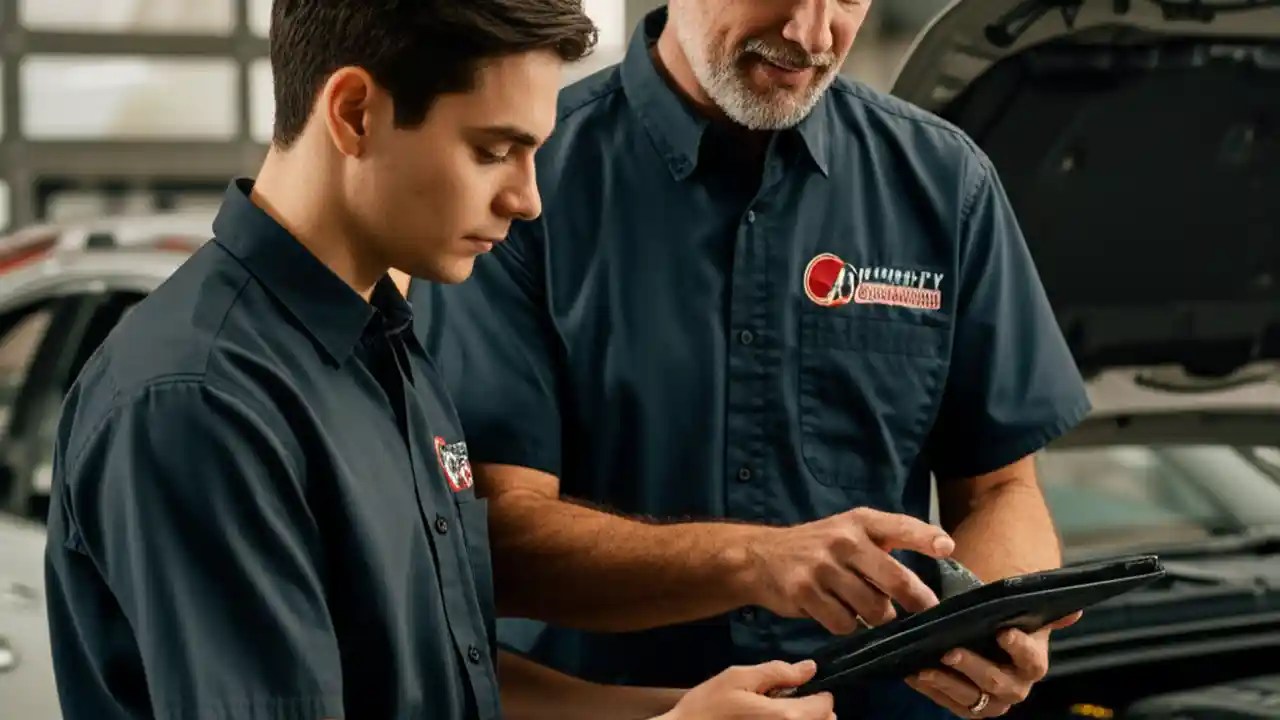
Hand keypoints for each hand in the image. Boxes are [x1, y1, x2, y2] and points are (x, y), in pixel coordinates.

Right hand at [662, 661, 835, 719]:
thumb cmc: (707, 707)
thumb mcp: (738, 678)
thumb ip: (777, 672)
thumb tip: (810, 668)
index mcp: (786, 717)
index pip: (826, 705)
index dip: (816, 693)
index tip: (797, 689)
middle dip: (814, 711)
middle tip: (785, 703)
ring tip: (774, 716)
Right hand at [742, 507, 954, 633]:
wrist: (761, 557)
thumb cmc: (818, 546)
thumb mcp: (849, 531)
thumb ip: (884, 545)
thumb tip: (928, 575)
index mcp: (859, 522)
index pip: (900, 526)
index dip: (925, 538)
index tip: (948, 548)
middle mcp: (843, 541)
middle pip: (894, 579)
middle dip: (916, 601)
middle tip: (925, 612)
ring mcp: (822, 567)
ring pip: (872, 609)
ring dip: (876, 617)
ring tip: (866, 609)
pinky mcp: (805, 592)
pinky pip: (844, 623)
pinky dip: (847, 625)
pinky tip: (838, 613)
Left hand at [906, 612, 1081, 716]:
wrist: (989, 639)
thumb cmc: (1004, 621)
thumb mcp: (1021, 612)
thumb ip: (1043, 611)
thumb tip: (1074, 610)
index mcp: (1033, 662)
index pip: (1031, 659)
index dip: (1019, 647)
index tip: (1003, 632)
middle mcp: (1015, 687)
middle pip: (997, 682)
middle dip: (972, 667)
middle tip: (949, 652)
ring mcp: (991, 701)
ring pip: (970, 699)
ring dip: (945, 684)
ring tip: (923, 668)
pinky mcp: (967, 708)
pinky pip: (947, 703)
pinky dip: (930, 689)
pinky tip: (911, 674)